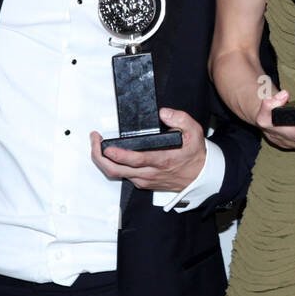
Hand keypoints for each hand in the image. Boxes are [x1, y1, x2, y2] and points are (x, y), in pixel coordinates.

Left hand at [91, 107, 206, 191]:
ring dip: (103, 161)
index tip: (106, 145)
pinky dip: (112, 165)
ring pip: (116, 174)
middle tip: (95, 142)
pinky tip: (110, 155)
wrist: (199, 175)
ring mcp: (145, 179)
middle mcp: (150, 172)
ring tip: (98, 145)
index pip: (135, 160)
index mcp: (162, 160)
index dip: (117, 154)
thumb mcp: (194, 132)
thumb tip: (163, 113)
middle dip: (99, 157)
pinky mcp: (143, 182)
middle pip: (116, 170)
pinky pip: (122, 176)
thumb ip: (180, 119)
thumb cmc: (194, 154)